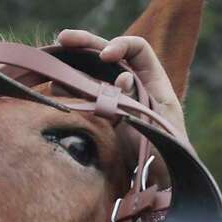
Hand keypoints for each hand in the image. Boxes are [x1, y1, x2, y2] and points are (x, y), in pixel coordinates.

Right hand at [56, 29, 193, 172]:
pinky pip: (81, 98)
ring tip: (53, 65)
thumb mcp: (158, 124)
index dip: (121, 46)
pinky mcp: (99, 118)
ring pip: (90, 74)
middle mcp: (131, 86)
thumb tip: (122, 77)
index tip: (106, 58)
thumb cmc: (168, 154)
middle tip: (63, 39)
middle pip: (106, 54)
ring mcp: (113, 101)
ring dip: (71, 66)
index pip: (138, 50)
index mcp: (153, 82)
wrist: (160, 183)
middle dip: (85, 43)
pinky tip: (55, 88)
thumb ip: (139, 99)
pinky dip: (66, 91)